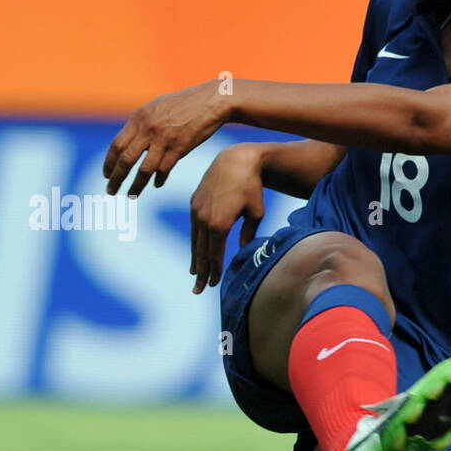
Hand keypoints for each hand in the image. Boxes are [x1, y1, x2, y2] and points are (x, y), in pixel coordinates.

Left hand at [103, 81, 230, 196]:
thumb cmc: (186, 103)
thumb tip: (132, 140)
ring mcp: (165, 139)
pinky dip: (159, 179)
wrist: (212, 100)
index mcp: (140, 118)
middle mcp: (149, 129)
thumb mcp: (158, 107)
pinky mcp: (181, 148)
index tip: (106, 175)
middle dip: (116, 178)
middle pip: (126, 159)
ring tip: (130, 195)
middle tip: (110, 191)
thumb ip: (143, 123)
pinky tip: (156, 184)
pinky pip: (165, 169)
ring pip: (144, 169)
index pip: (117, 145)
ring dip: (136, 185)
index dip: (109, 162)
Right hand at [190, 145, 265, 293]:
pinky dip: (195, 243)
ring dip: (196, 260)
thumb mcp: (256, 212)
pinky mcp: (194, 203)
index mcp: (220, 224)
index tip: (214, 284)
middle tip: (199, 289)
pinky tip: (196, 253)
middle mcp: (204, 219)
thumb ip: (249, 234)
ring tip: (196, 275)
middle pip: (202, 252)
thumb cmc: (252, 187)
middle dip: (202, 272)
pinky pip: (194, 229)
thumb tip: (242, 250)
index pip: (215, 254)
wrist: (235, 160)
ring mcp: (197, 211)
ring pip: (195, 241)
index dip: (215, 271)